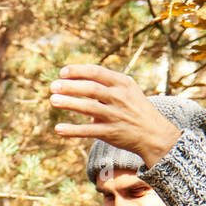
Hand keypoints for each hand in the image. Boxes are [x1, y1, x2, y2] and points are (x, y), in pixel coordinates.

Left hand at [49, 64, 181, 168]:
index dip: (78, 71)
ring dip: (69, 103)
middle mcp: (119, 97)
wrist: (153, 134)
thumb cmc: (134, 108)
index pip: (97, 72)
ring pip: (89, 108)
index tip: (63, 72)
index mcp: (122, 83)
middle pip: (91, 89)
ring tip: (53, 100)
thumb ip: (105, 84)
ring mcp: (115, 115)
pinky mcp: (111, 133)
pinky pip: (88, 131)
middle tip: (53, 86)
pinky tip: (58, 129)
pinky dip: (73, 130)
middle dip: (70, 86)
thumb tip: (76, 80)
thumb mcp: (126, 90)